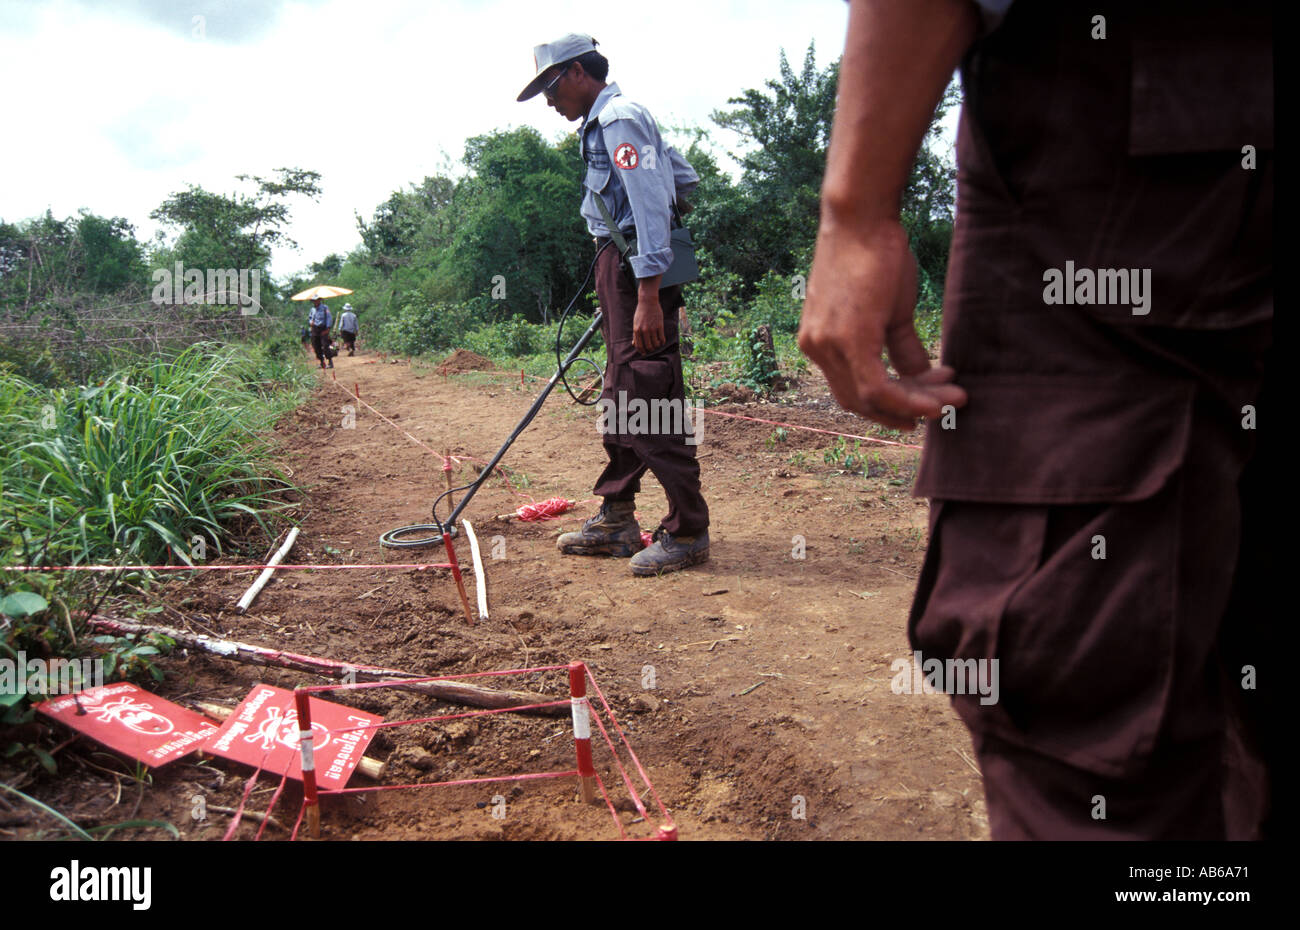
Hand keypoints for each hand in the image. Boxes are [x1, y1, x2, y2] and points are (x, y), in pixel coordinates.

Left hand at [633, 293, 664, 353]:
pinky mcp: (659, 326)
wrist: (648, 302)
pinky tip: (662, 341)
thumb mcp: (635, 323)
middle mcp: (644, 330)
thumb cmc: (641, 312)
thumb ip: (635, 334)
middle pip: (648, 346)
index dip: (642, 351)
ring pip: (655, 344)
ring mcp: (652, 328)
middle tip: (652, 349)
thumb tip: (634, 344)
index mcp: (637, 330)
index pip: (639, 345)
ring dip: (656, 346)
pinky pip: (661, 338)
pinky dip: (662, 342)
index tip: (644, 352)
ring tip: (657, 345)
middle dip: (650, 350)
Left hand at [798, 217, 965, 430]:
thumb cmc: (876, 254)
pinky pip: (877, 388)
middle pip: (861, 401)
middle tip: (945, 405)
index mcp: (820, 343)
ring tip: (953, 398)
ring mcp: (827, 347)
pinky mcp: (847, 341)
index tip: (926, 403)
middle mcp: (816, 350)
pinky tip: (937, 398)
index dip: (891, 404)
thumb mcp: (892, 310)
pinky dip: (908, 398)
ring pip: (871, 398)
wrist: (863, 219)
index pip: (853, 390)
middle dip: (906, 408)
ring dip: (916, 403)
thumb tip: (922, 375)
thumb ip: (902, 347)